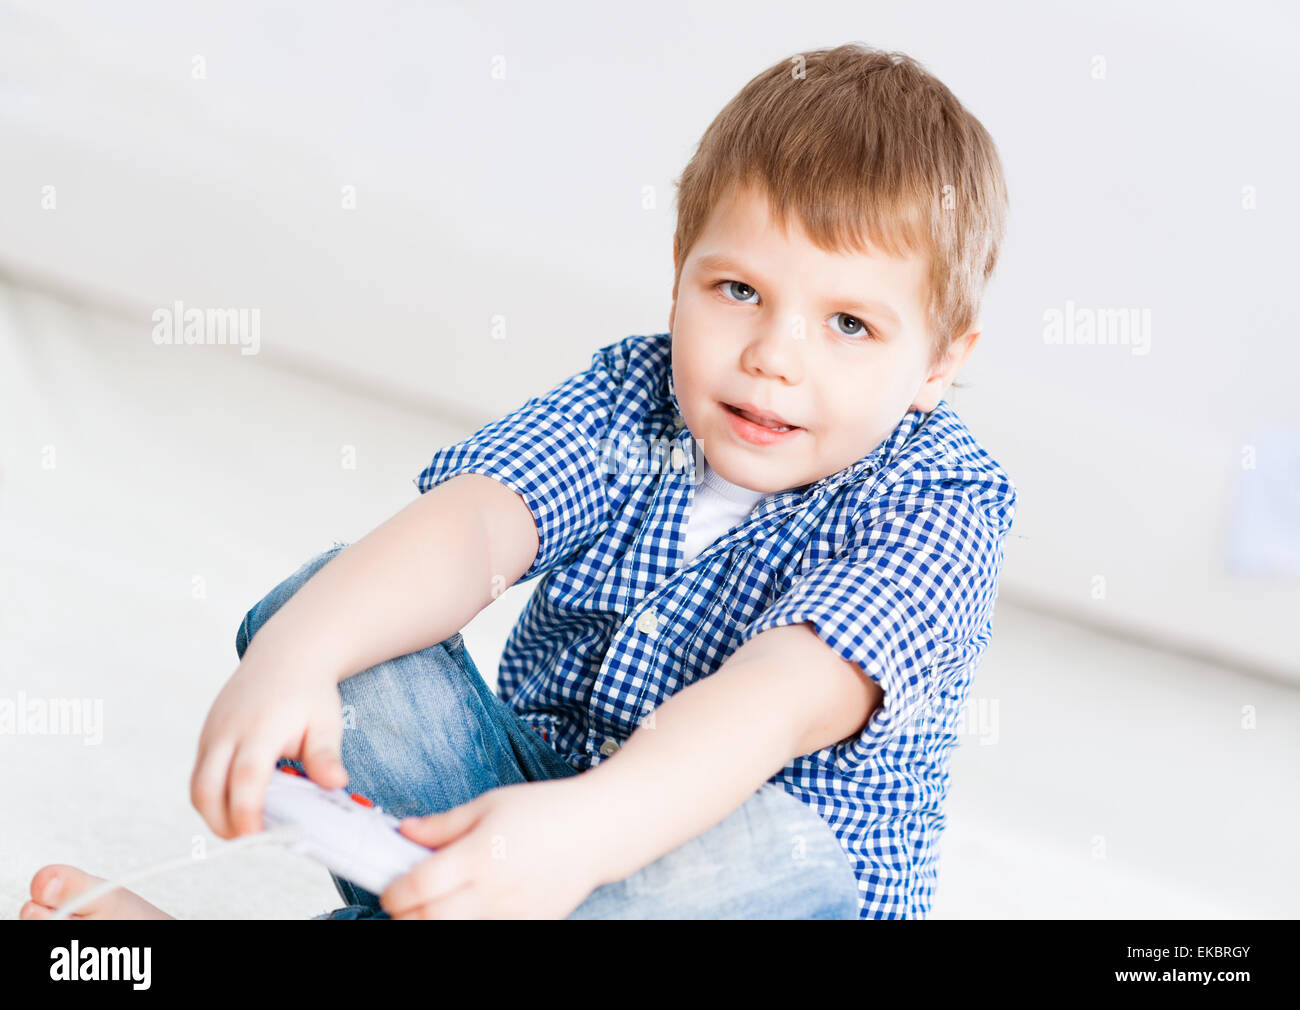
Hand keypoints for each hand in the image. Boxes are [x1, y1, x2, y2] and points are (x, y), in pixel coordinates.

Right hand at [190, 652, 347, 838]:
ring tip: (243, 826)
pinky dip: (212, 795)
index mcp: (260, 728)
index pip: (246, 777)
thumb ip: (326, 755)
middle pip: (206, 788)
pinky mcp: (206, 735)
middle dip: (221, 822)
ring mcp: (212, 732)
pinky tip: (238, 803)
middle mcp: (228, 731)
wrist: (286, 654)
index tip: (256, 836)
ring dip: (213, 813)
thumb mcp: (327, 721)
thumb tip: (335, 784)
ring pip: (197, 785)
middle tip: (247, 840)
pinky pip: (199, 774)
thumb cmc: (308, 692)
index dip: (245, 811)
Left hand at [379, 777, 604, 918]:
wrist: (599, 831)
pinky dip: (467, 923)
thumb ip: (444, 824)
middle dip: (406, 914)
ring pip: (455, 932)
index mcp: (481, 854)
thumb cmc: (546, 810)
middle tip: (403, 900)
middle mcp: (495, 890)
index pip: (420, 888)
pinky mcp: (529, 925)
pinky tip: (468, 905)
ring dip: (435, 921)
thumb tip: (405, 831)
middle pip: (430, 920)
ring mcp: (513, 913)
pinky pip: (486, 931)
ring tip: (435, 902)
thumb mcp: (490, 804)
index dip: (394, 892)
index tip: (389, 887)